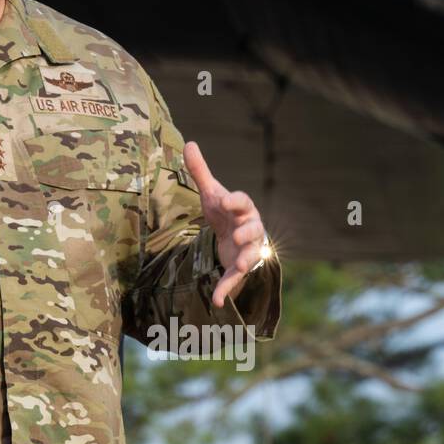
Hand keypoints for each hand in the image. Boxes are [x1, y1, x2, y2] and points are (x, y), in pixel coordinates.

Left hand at [184, 140, 269, 307]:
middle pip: (255, 229)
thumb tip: (188, 142)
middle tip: (240, 234)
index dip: (236, 201)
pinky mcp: (240, 267)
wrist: (232, 234)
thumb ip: (200, 171)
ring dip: (249, 259)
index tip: (226, 200)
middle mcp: (250, 228)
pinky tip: (217, 301)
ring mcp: (248, 249)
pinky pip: (237, 278)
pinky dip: (228, 289)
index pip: (243, 201)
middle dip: (249, 231)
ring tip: (243, 266)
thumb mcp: (211, 193)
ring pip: (254, 254)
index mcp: (242, 208)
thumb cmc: (224, 211)